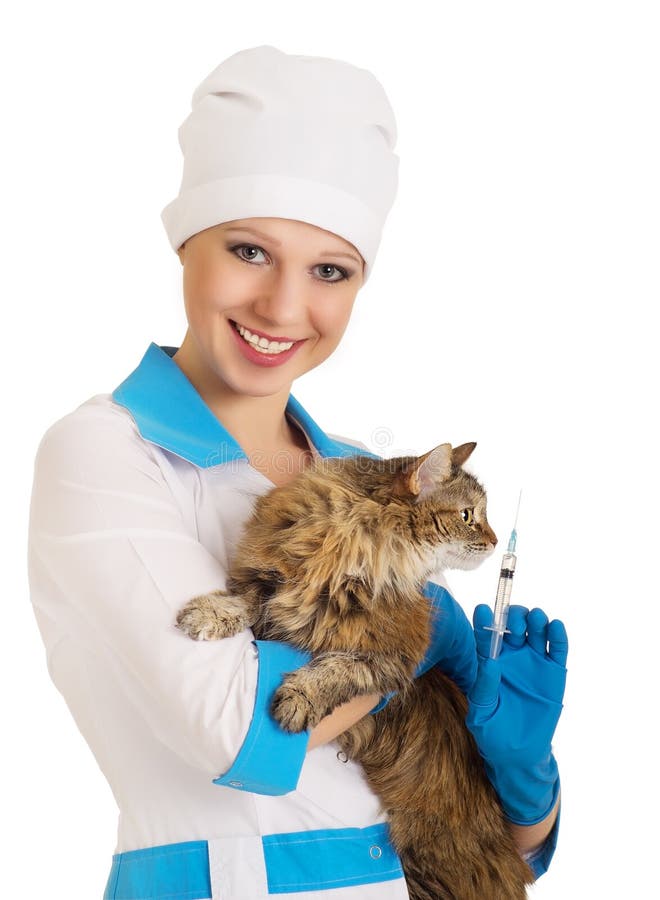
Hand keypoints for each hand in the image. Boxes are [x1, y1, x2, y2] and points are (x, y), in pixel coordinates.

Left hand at [466, 604, 567, 825]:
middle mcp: (511, 657)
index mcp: (489, 663)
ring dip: (535, 621)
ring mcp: (533, 663)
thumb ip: (484, 687)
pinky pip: (557, 650)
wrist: (519, 754)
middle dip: (514, 618)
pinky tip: (556, 626)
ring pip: (535, 633)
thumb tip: (490, 663)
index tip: (483, 609)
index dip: (484, 622)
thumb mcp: (482, 712)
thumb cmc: (493, 733)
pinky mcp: (553, 673)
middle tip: (516, 619)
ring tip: (536, 618)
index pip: (485, 636)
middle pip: (512, 627)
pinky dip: (558, 636)